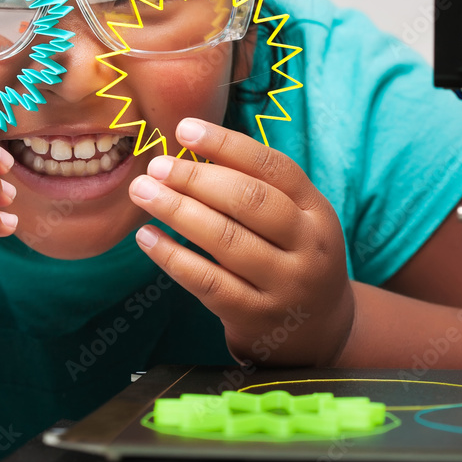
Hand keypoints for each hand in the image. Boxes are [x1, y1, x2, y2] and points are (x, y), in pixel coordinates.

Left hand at [128, 118, 353, 366]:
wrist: (319, 331)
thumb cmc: (291, 259)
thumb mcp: (296, 221)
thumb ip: (258, 188)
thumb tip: (192, 147)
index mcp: (317, 211)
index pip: (274, 167)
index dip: (227, 145)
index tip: (185, 130)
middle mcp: (308, 246)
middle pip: (249, 201)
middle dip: (196, 178)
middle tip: (157, 165)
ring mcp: (284, 284)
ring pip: (226, 240)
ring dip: (178, 211)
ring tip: (143, 192)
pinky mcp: (256, 316)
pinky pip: (208, 282)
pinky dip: (172, 257)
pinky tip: (147, 237)